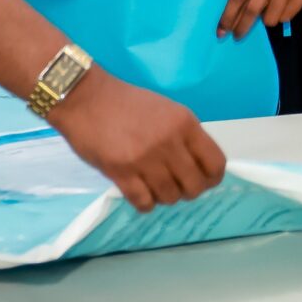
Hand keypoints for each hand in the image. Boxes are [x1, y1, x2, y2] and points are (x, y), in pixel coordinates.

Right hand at [46, 70, 226, 212]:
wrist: (86, 98)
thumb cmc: (126, 103)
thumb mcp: (166, 110)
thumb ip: (183, 136)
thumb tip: (197, 166)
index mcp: (184, 123)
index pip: (215, 163)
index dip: (212, 178)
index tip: (203, 180)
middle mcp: (169, 142)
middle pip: (195, 186)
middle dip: (187, 191)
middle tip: (175, 185)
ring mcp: (145, 159)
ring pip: (170, 197)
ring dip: (164, 197)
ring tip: (153, 185)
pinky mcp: (121, 173)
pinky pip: (144, 203)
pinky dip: (145, 203)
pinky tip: (139, 193)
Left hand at [217, 0, 301, 38]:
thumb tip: (233, 24)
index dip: (227, 17)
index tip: (221, 32)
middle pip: (252, 10)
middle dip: (242, 27)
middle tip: (237, 36)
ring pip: (270, 19)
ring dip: (267, 19)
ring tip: (272, 7)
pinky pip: (285, 18)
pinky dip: (282, 16)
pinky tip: (284, 4)